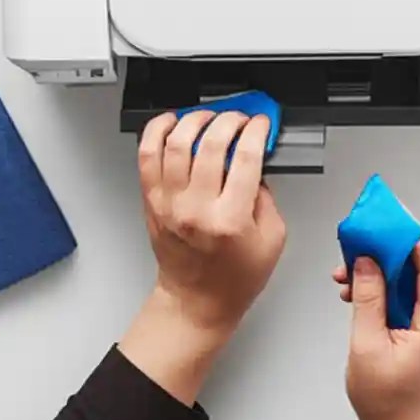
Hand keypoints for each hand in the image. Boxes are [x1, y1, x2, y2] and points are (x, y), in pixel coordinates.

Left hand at [119, 111, 286, 405]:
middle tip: (239, 119)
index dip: (255, 131)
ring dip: (195, 120)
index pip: (245, 157)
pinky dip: (157, 132)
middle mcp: (196, 208)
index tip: (260, 124)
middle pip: (210, 143)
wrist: (197, 301)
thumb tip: (255, 159)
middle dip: (229, 120)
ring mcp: (169, 203)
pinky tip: (171, 123)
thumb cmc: (233, 278)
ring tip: (208, 118)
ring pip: (175, 143)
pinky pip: (147, 156)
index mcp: (230, 219)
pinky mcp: (152, 201)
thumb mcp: (272, 238)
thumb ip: (267, 196)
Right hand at [333, 239, 419, 419]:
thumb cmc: (387, 400)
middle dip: (384, 254)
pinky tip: (362, 292)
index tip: (383, 221)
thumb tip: (368, 260)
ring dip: (381, 273)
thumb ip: (368, 297)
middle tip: (355, 248)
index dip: (405, 237)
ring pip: (412, 279)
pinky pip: (411, 294)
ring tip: (350, 278)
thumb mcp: (367, 344)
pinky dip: (387, 288)